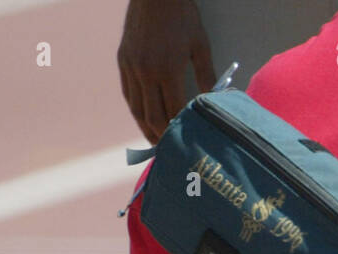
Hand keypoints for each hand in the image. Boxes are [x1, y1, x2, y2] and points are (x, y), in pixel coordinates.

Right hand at [117, 0, 214, 144]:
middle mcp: (146, 72)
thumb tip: (213, 102)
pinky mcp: (123, 61)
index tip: (188, 144)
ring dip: (146, 128)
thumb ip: (207, 76)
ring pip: (137, 109)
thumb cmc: (182, 16)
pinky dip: (136, 110)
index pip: (174, 111)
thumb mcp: (200, 45)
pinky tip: (143, 119)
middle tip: (171, 152)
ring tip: (156, 142)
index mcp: (168, 70)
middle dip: (163, 137)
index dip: (181, 130)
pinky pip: (128, 94)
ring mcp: (132, 67)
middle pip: (153, 116)